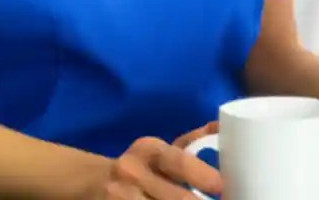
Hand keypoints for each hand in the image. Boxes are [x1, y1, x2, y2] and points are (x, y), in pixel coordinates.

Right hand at [95, 124, 222, 198]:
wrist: (96, 184)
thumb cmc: (143, 167)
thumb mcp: (162, 150)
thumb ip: (194, 141)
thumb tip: (221, 127)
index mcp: (148, 150)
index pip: (179, 162)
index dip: (203, 176)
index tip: (222, 187)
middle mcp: (131, 173)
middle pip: (175, 199)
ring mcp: (120, 199)